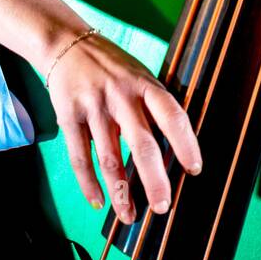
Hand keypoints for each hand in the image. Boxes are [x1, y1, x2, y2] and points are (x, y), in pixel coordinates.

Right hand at [46, 30, 202, 224]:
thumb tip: (175, 149)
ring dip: (121, 191)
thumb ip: (154, 106)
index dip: (185, 143)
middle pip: (142, 144)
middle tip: (162, 206)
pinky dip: (88, 182)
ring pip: (109, 157)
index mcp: (144, 84)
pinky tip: (98, 201)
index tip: (194, 170)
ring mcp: (93, 107)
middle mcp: (120, 96)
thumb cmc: (112, 67)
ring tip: (130, 215)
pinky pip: (79, 155)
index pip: (172, 115)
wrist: (66, 43)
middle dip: (154, 179)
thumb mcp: (140, 75)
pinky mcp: (68, 116)